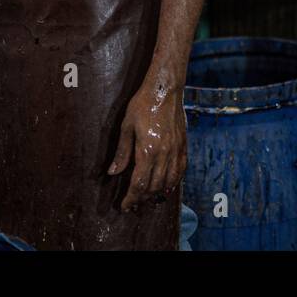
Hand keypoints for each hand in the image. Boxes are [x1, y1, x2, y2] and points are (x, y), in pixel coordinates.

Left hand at [109, 81, 186, 211]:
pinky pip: (181, 169)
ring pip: (169, 181)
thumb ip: (122, 152)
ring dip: (158, 194)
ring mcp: (176, 150)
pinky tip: (168, 187)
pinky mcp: (183, 145)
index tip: (125, 206)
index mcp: (147, 150)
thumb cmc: (143, 105)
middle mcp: (164, 154)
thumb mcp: (126, 127)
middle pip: (154, 186)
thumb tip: (113, 172)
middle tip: (134, 206)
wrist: (165, 90)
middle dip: (143, 199)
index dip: (131, 198)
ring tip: (149, 200)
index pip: (139, 184)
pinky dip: (174, 182)